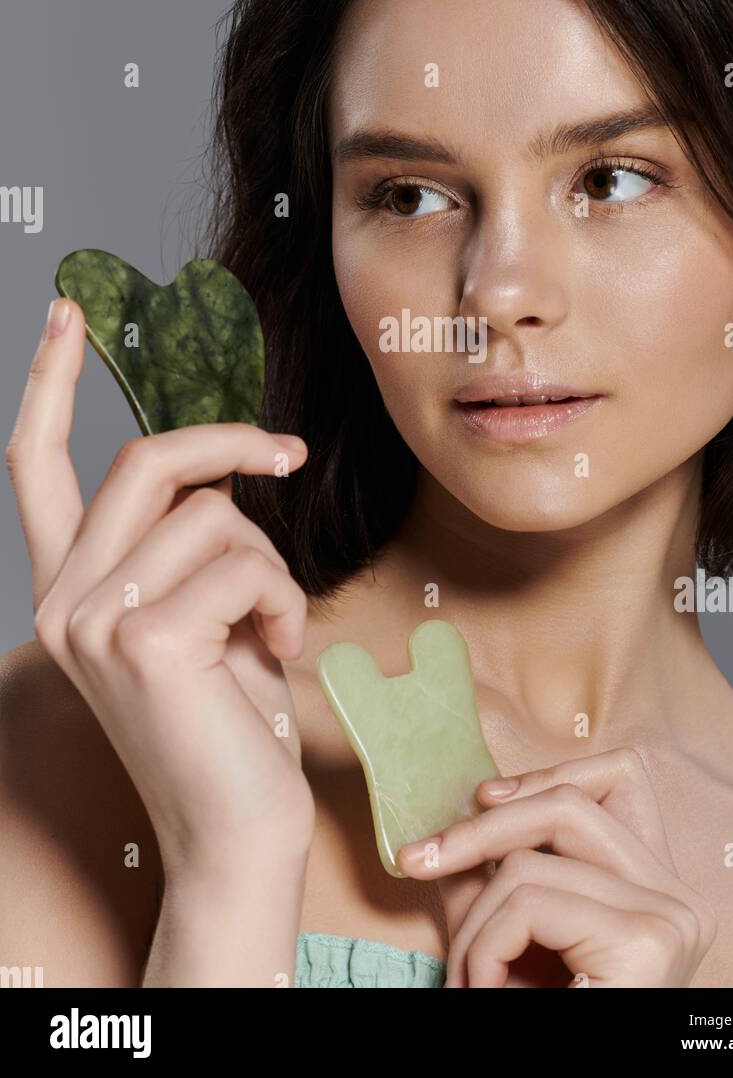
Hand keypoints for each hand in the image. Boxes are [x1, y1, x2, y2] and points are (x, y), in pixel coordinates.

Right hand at [6, 297, 315, 871]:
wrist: (237, 829)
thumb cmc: (231, 719)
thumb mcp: (205, 609)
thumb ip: (188, 539)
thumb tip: (226, 467)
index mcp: (68, 587)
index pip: (34, 466)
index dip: (49, 381)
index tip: (67, 312)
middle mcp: (61, 601)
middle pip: (145, 460)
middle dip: (230, 442)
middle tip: (288, 451)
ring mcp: (92, 619)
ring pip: (214, 515)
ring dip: (272, 561)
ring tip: (274, 625)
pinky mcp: (143, 639)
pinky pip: (246, 562)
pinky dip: (284, 598)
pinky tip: (277, 650)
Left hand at [396, 747, 716, 987]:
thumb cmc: (545, 1019)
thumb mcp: (516, 939)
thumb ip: (496, 879)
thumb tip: (448, 820)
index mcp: (659, 888)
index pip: (622, 776)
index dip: (547, 773)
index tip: (482, 800)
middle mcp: (681, 896)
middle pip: (570, 801)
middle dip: (480, 831)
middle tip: (418, 862)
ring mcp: (672, 916)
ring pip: (534, 858)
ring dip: (475, 919)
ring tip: (468, 977)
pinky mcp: (648, 941)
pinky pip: (529, 902)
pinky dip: (484, 946)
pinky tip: (486, 991)